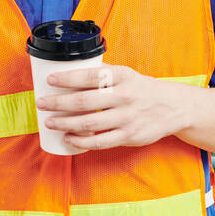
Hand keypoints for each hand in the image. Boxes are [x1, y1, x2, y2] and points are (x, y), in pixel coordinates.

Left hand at [36, 64, 187, 150]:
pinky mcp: (129, 136)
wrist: (172, 108)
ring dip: (64, 123)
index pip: (90, 75)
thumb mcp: (127, 75)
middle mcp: (125, 96)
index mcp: (123, 76)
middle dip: (58, 102)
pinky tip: (68, 138)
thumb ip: (104, 75)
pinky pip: (99, 141)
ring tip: (49, 121)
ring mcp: (127, 118)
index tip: (49, 80)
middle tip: (42, 103)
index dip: (67, 78)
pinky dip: (80, 141)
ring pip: (88, 122)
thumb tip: (70, 74)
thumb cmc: (142, 90)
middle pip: (84, 100)